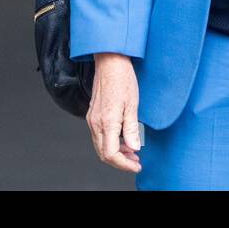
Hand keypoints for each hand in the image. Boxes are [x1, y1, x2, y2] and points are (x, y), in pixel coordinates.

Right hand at [86, 53, 142, 172]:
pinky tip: (123, 139)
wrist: (110, 62)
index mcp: (107, 122)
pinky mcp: (92, 115)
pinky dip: (110, 143)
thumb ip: (131, 129)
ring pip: (100, 146)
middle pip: (103, 154)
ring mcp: (92, 119)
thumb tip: (134, 148)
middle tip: (136, 161)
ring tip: (132, 152)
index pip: (111, 154)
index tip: (136, 165)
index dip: (124, 164)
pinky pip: (99, 136)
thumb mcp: (132, 104)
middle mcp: (96, 123)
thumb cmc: (122, 79)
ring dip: (115, 153)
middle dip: (120, 162)